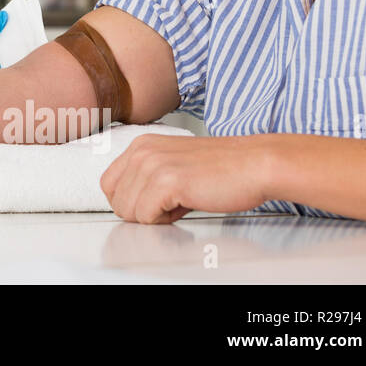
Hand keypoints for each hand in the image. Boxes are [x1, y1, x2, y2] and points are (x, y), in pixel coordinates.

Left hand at [99, 133, 275, 223]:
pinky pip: (145, 217)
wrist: (256, 164)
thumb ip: (148, 178)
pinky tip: (187, 205)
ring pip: (128, 211)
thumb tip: (131, 203)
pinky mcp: (166, 181)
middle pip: (115, 200)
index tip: (155, 202)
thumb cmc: (223, 169)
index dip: (130, 201)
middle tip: (172, 204)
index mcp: (141, 145)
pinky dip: (165, 220)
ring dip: (155, 216)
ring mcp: (152, 164)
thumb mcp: (174, 164)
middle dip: (140, 211)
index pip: (108, 183)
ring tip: (182, 202)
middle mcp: (141, 151)